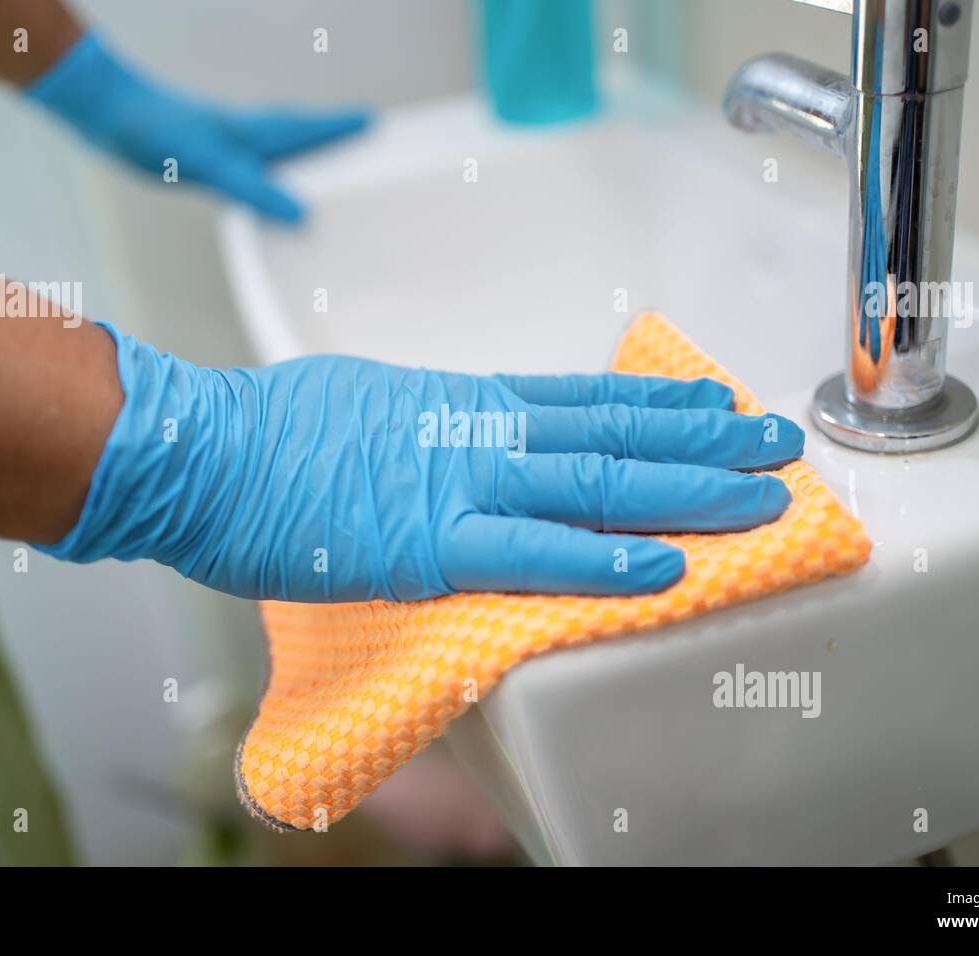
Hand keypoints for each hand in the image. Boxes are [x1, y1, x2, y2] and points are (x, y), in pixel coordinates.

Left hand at [25, 31, 367, 222]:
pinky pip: (256, 164)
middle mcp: (250, 134)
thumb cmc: (158, 131)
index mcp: (260, 133)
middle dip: (333, 136)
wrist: (110, 112)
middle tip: (362, 139)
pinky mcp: (210, 154)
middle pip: (304, 133)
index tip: (376, 123)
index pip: (314, 128)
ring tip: (326, 166)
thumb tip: (302, 216)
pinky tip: (264, 184)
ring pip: (280, 147)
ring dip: (305, 152)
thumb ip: (257, 190)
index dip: (344, 127)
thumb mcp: (213, 165)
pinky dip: (273, 171)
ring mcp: (230, 143)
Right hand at [37, 325, 804, 600]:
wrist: (200, 451)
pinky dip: (602, 559)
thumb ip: (425, 425)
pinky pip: (533, 553)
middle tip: (777, 445)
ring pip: (596, 484)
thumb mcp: (364, 404)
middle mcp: (479, 434)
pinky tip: (665, 567)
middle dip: (704, 445)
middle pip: (614, 435)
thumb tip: (452, 438)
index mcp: (463, 404)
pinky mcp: (429, 546)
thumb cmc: (267, 433)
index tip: (716, 402)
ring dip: (686, 493)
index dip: (659, 403)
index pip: (584, 398)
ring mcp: (460, 486)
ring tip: (760, 499)